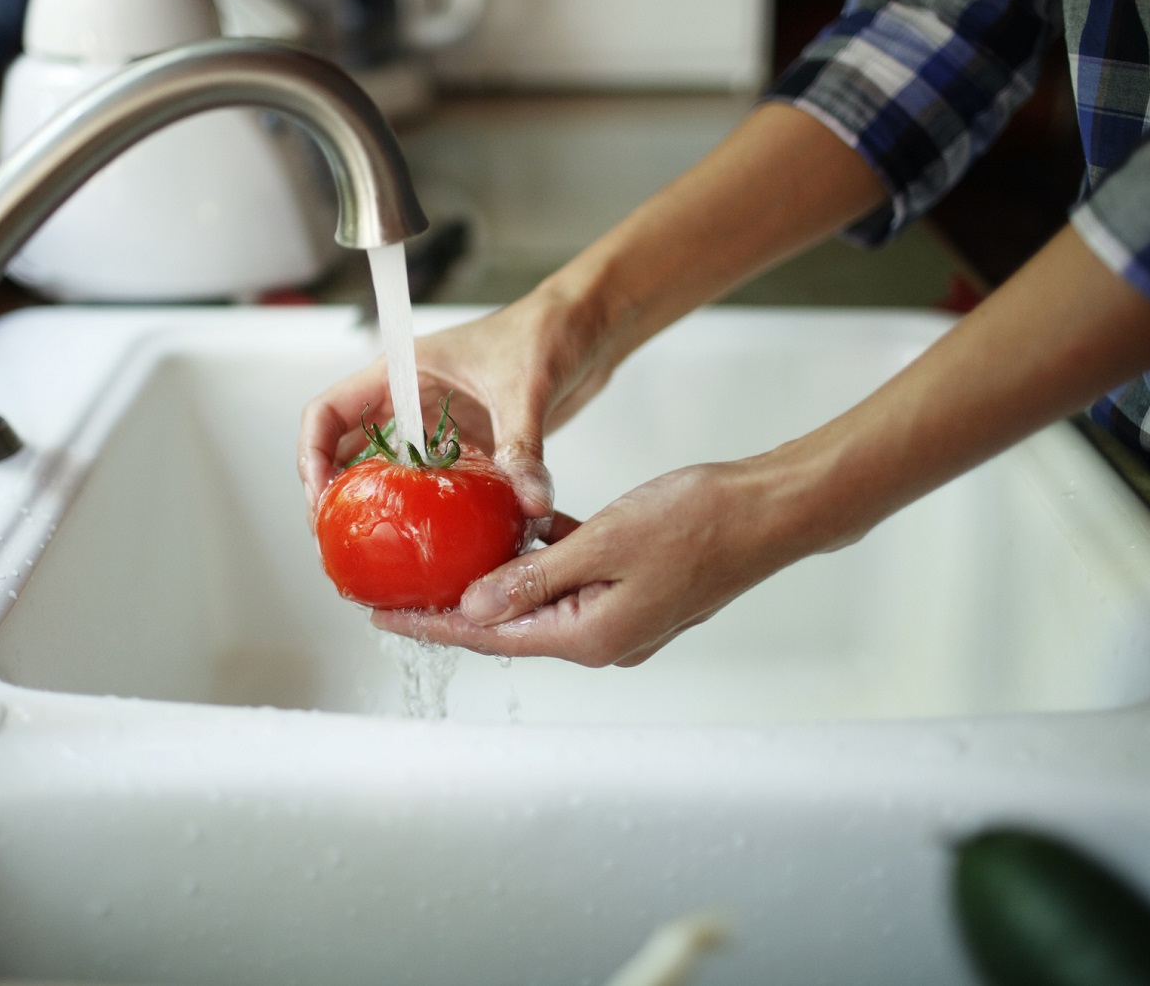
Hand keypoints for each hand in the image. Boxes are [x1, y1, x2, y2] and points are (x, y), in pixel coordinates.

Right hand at [298, 285, 619, 522]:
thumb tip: (529, 501)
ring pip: (388, 476)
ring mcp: (438, 428)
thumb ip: (522, 446)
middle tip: (339, 546)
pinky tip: (434, 546)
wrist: (588, 327)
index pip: (328, 414)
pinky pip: (436, 488)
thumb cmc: (548, 330)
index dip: (312, 458)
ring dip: (377, 512)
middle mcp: (411, 403)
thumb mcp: (527, 387)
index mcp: (402, 373)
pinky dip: (428, 515)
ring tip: (374, 557)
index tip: (322, 501)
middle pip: (347, 455)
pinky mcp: (469, 448)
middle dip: (336, 501)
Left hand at [372, 454, 828, 666]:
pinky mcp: (634, 589)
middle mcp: (601, 636)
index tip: (382, 616)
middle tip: (399, 582)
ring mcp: (620, 615)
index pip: (490, 635)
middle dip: (456, 600)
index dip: (433, 623)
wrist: (767, 512)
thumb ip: (533, 578)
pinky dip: (544, 554)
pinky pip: (573, 576)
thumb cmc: (697, 523)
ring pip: (540, 595)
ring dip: (499, 573)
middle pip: (508, 621)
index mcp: (590, 636)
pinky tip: (516, 524)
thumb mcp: (601, 544)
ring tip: (443, 551)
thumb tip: (474, 607)